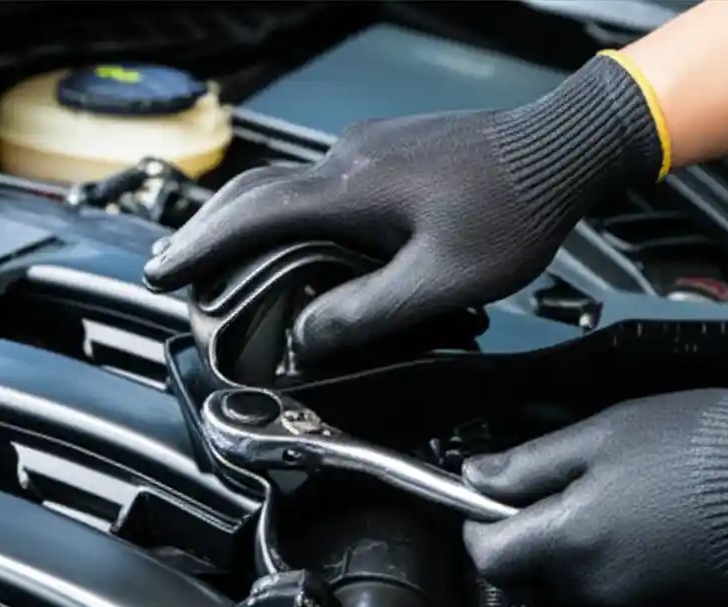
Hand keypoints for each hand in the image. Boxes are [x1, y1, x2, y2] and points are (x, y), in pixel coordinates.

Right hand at [144, 56, 663, 362]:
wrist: (563, 146)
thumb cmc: (515, 208)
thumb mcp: (443, 281)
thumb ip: (370, 313)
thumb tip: (310, 339)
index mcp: (353, 190)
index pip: (253, 215)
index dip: (201, 247)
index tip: (164, 272)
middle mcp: (350, 158)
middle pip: (255, 191)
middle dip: (208, 230)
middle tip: (177, 265)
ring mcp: (370, 147)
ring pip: (287, 182)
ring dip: (248, 218)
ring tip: (225, 254)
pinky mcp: (393, 149)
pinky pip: (322, 179)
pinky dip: (290, 208)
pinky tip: (301, 232)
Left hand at [462, 389, 727, 606]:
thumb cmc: (714, 442)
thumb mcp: (610, 431)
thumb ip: (533, 462)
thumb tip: (475, 477)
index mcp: (575, 541)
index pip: (488, 558)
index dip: (477, 524)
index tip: (488, 496)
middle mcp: (602, 589)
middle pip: (530, 577)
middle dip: (529, 534)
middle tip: (561, 482)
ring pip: (578, 585)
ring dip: (578, 547)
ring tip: (620, 491)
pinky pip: (625, 592)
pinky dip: (624, 561)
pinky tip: (657, 517)